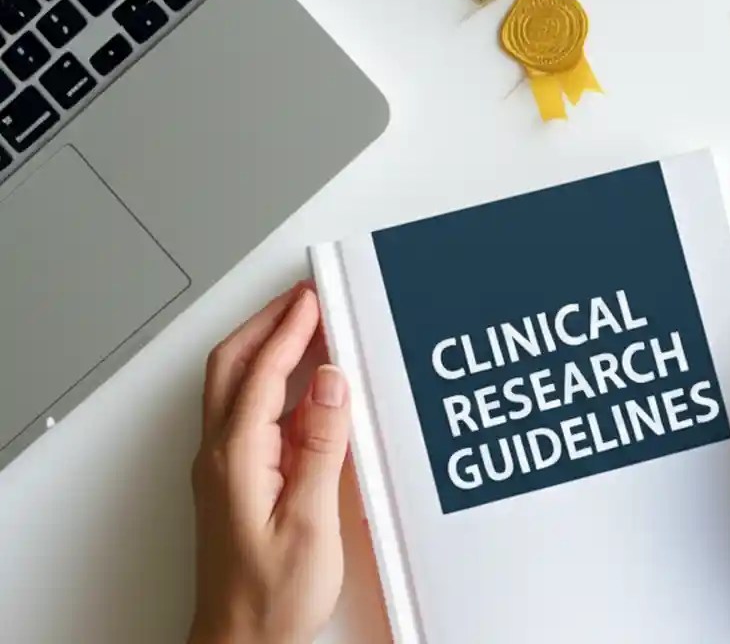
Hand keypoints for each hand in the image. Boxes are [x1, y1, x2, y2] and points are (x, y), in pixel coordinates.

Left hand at [189, 283, 350, 643]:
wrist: (240, 643)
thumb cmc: (270, 597)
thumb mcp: (309, 521)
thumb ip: (321, 446)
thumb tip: (330, 382)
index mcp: (236, 458)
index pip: (261, 373)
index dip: (289, 330)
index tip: (314, 299)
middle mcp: (220, 454)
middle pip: (233, 365)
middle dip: (268, 322)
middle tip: (305, 297)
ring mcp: (224, 465)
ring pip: (236, 385)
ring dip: (267, 347)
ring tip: (306, 325)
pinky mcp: (235, 479)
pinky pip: (249, 412)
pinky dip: (273, 381)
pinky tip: (304, 386)